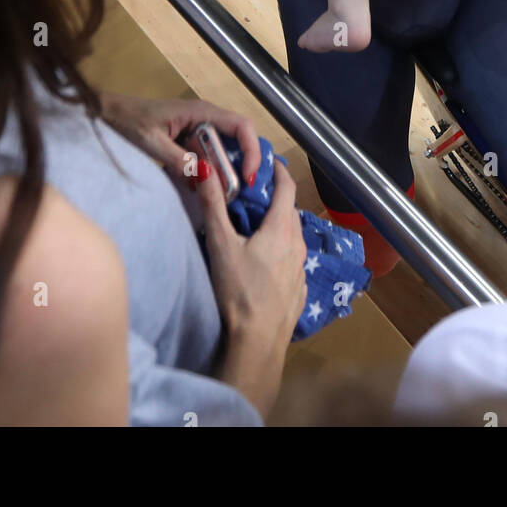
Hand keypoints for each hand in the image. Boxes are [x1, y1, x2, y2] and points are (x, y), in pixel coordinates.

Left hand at [99, 92, 262, 189]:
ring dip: (227, 168)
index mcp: (202, 112)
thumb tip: (208, 176)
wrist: (108, 112)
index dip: (252, 150)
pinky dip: (211, 168)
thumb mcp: (153, 143)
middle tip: (238, 192)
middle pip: (238, 138)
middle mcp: (206, 116)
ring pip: (225, 146)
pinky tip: (203, 185)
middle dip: (243, 164)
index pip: (242, 126)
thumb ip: (180, 160)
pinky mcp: (189, 135)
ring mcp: (198, 125)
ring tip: (223, 193)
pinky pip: (209, 151)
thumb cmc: (129, 121)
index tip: (249, 177)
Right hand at [203, 159, 306, 416]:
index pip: (287, 188)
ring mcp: (302, 270)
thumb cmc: (238, 290)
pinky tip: (268, 262)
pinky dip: (283, 252)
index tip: (270, 162)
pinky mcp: (300, 291)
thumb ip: (212, 205)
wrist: (256, 344)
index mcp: (281, 229)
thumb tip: (205, 167)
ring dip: (280, 226)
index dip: (279, 171)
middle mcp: (298, 245)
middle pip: (291, 212)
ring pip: (294, 237)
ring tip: (259, 226)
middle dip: (276, 199)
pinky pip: (294, 261)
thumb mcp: (220, 244)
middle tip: (255, 194)